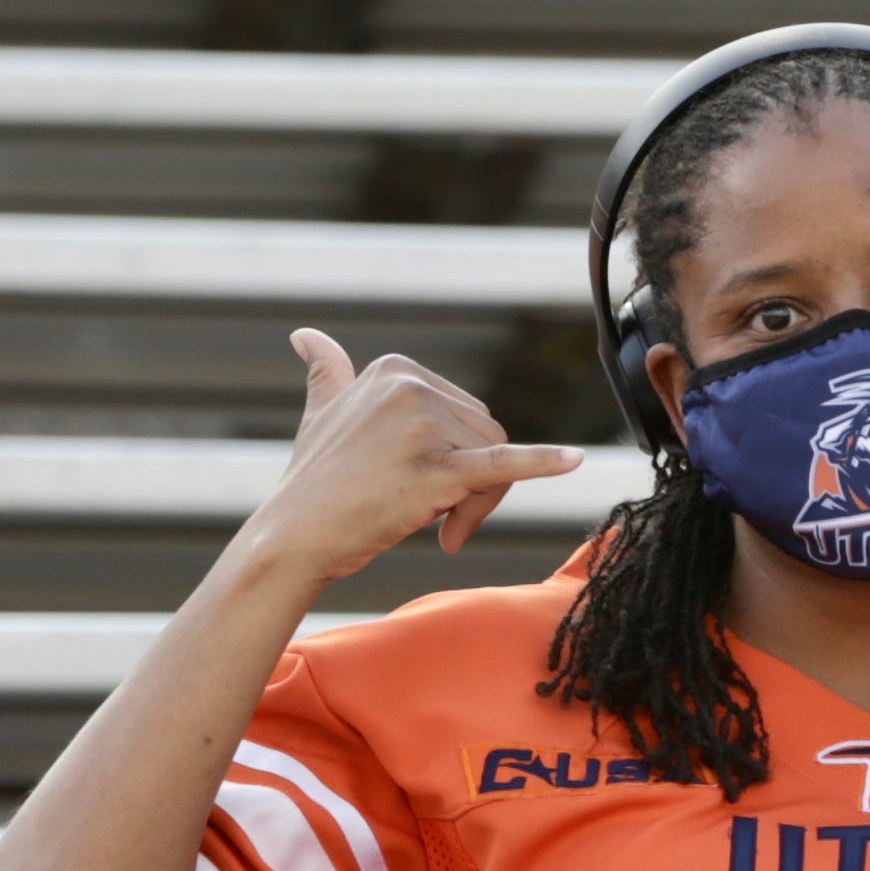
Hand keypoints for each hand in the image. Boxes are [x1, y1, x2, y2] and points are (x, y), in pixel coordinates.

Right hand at [236, 331, 582, 588]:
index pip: (467, 412)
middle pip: (488, 433)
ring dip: (477, 503)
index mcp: (396, 368)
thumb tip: (306, 335)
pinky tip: (575, 460)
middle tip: (429, 512)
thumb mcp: (322, 412)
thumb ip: (327, 372)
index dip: (457, 454)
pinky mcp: (435, 469)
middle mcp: (410, 386)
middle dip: (473, 481)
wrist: (294, 535)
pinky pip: (502, 465)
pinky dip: (542, 463)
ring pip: (496, 462)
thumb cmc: (314, 481)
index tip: (421, 484)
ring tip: (432, 522)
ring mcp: (422, 424)